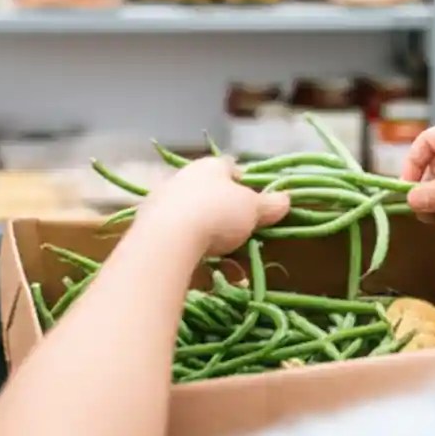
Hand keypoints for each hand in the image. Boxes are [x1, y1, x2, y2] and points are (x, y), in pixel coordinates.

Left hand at [137, 157, 289, 254]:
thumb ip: (270, 204)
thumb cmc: (218, 213)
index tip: (257, 205)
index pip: (232, 169)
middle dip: (228, 215)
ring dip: (211, 237)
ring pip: (195, 218)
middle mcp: (184, 177)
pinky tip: (206, 269)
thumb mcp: (253, 209)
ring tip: (229, 262)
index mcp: (210, 166)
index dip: (246, 186)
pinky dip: (194, 251)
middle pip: (212, 194)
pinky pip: (179, 237)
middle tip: (243, 235)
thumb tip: (285, 199)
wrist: (168, 238)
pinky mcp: (149, 226)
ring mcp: (163, 201)